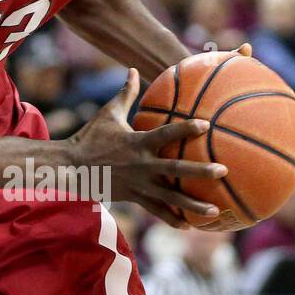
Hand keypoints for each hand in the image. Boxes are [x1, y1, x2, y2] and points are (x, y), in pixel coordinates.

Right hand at [71, 69, 225, 228]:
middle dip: (200, 171)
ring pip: (170, 197)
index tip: (206, 125)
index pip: (166, 134)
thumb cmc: (90, 137)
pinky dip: (172, 218)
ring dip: (193, 205)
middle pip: (175, 169)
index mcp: (138, 143)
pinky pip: (156, 210)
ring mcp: (139, 184)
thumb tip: (133, 69)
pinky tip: (189, 225)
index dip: (186, 129)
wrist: (71, 166)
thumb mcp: (107, 114)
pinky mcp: (133, 197)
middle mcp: (142, 164)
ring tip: (215, 211)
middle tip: (223, 171)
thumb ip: (125, 93)